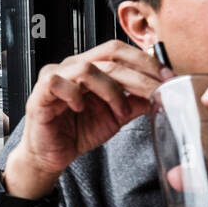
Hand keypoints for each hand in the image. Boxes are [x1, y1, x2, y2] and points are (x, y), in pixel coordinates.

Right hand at [7, 40, 172, 197]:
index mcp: (90, 67)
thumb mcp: (116, 116)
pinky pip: (58, 83)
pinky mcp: (40, 93)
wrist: (51, 155)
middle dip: (138, 73)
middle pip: (109, 54)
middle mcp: (73, 66)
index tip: (167, 77)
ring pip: (88, 68)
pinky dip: (74, 94)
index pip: (119, 51)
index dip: (145, 61)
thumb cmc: (76, 132)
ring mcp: (55, 77)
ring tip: (120, 110)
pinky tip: (81, 107)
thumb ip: (136, 103)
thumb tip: (162, 94)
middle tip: (157, 90)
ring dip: (111, 90)